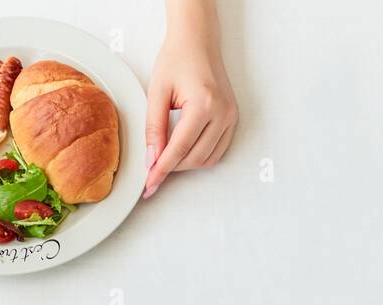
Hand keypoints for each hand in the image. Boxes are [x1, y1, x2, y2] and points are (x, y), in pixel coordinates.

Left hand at [144, 2, 238, 197]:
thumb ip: (153, 128)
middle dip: (172, 167)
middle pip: (194, 158)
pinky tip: (184, 151)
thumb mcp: (157, 92)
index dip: (162, 169)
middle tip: (153, 169)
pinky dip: (199, 157)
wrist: (198, 42)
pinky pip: (217, 151)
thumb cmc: (177, 59)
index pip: (179, 148)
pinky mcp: (233, 120)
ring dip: (186, 164)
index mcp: (204, 104)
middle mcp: (223, 113)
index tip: (149, 183)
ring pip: (207, 160)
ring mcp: (231, 118)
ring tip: (167, 156)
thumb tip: (152, 160)